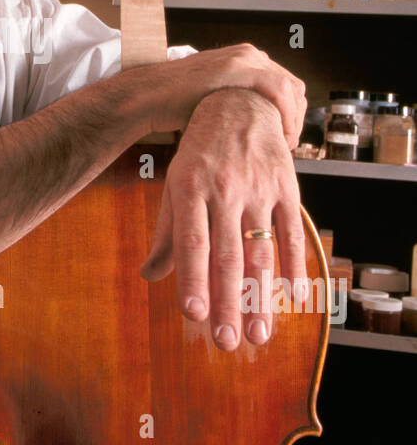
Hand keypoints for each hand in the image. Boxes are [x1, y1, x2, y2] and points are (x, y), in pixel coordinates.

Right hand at [135, 43, 306, 147]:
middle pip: (293, 86)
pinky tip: (281, 134)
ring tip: (286, 143)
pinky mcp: (240, 67)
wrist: (152, 96)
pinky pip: (279, 89)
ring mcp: (245, 57)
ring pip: (291, 88)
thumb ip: (238, 107)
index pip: (285, 85)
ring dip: (294, 118)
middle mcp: (249, 53)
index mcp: (245, 59)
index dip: (291, 113)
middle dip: (296, 117)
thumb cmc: (176, 105)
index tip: (286, 137)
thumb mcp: (216, 103)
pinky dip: (286, 114)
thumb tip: (254, 130)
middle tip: (289, 143)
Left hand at [140, 88, 308, 350]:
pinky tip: (293, 297)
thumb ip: (167, 234)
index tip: (194, 315)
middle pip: (226, 254)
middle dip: (228, 302)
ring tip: (259, 334)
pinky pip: (291, 230)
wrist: (238, 102)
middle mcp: (224, 188)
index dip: (193, 278)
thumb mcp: (176, 186)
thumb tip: (148, 276)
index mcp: (189, 188)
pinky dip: (295, 265)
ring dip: (261, 296)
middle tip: (228, 343)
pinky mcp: (286, 184)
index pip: (191, 242)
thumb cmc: (199, 153)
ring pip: (260, 250)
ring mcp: (258, 187)